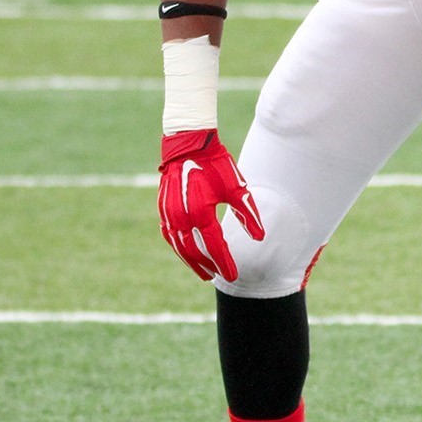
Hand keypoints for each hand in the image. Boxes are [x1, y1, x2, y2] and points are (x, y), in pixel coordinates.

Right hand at [157, 129, 263, 281]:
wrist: (189, 144)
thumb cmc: (216, 165)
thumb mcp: (237, 188)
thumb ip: (248, 214)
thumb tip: (259, 237)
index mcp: (201, 212)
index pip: (214, 246)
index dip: (224, 262)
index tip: (233, 275)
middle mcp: (181, 216)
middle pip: (194, 251)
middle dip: (208, 266)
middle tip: (220, 277)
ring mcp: (169, 214)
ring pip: (179, 246)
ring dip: (192, 261)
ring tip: (205, 273)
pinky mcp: (162, 209)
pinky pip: (169, 235)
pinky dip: (179, 248)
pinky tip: (188, 253)